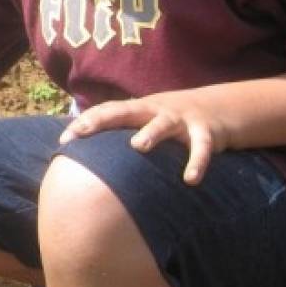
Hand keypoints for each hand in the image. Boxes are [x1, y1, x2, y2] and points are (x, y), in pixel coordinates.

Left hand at [58, 92, 227, 184]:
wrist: (221, 106)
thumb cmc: (171, 119)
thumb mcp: (146, 119)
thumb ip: (121, 131)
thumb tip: (88, 152)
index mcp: (139, 109)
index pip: (107, 112)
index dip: (85, 123)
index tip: (64, 139)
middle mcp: (156, 110)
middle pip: (126, 111)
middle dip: (103, 120)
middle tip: (83, 131)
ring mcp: (181, 119)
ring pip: (163, 124)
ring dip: (150, 133)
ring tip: (138, 146)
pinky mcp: (206, 132)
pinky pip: (201, 148)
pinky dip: (196, 162)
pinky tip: (190, 180)